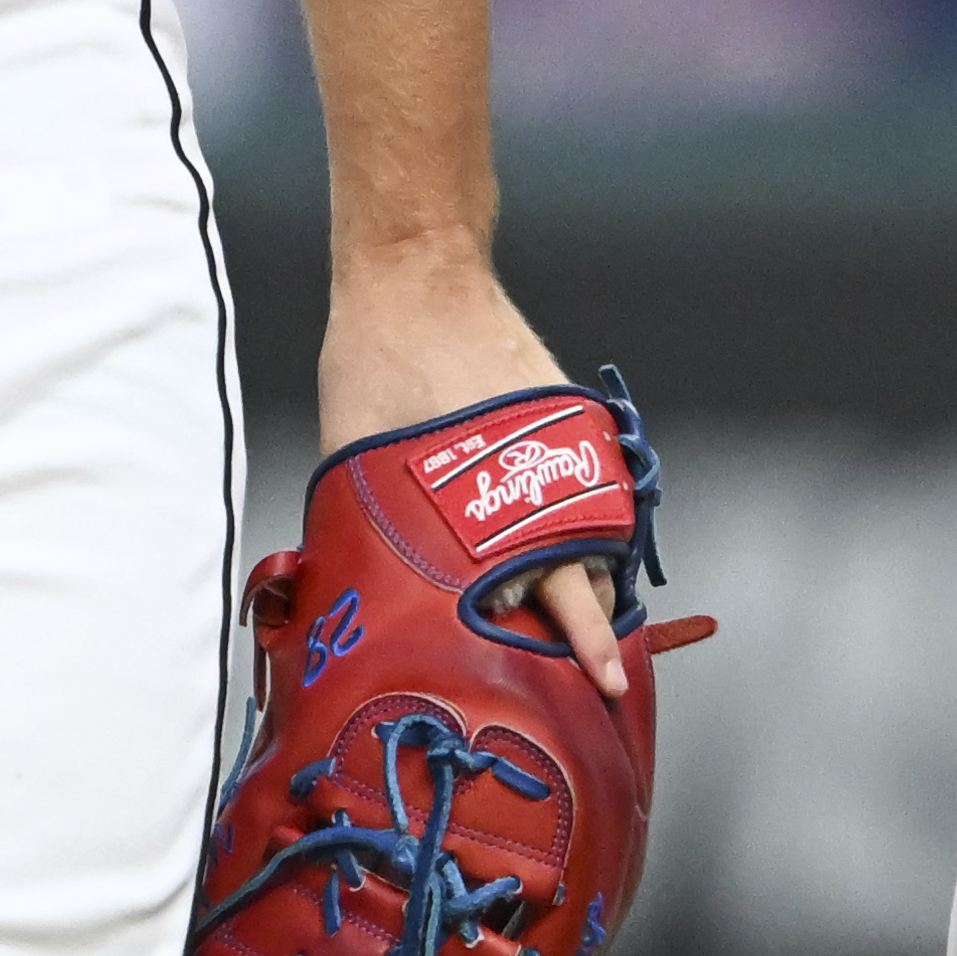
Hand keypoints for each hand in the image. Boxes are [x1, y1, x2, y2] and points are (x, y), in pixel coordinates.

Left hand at [321, 236, 627, 692]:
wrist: (417, 273)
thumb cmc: (376, 360)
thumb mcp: (354, 460)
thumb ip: (373, 525)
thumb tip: (358, 582)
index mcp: (495, 496)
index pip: (557, 593)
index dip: (580, 645)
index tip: (602, 683)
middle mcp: (546, 471)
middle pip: (591, 572)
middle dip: (593, 624)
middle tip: (597, 672)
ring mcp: (563, 437)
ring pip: (598, 529)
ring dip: (590, 573)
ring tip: (586, 616)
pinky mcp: (563, 411)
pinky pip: (590, 482)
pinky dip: (583, 518)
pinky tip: (568, 541)